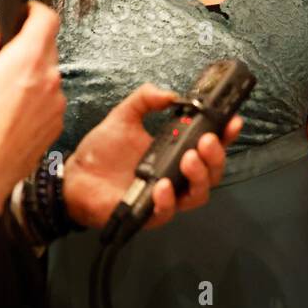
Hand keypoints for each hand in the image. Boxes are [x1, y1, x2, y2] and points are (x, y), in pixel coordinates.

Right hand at [0, 6, 65, 206]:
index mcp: (28, 58)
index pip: (48, 18)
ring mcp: (56, 102)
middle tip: (3, 60)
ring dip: (32, 77)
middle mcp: (49, 78)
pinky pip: (50, 100)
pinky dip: (36, 100)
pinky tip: (11, 113)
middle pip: (48, 46)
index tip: (25, 14)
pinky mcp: (56, 122)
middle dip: (28, 47)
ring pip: (49, 75)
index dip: (35, 11)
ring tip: (3, 94)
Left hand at [63, 83, 243, 229]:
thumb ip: (145, 99)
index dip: (226, 134)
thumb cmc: (102, 151)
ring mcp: (166, 196)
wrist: (75, 177)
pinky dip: (169, 199)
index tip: (232, 120)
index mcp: (176, 151)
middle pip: (214, 171)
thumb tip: (170, 94)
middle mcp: (177, 175)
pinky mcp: (150, 213)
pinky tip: (162, 185)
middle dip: (216, 156)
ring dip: (200, 176)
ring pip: (200, 193)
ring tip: (189, 158)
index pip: (210, 144)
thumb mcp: (124, 116)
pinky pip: (168, 211)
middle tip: (206, 141)